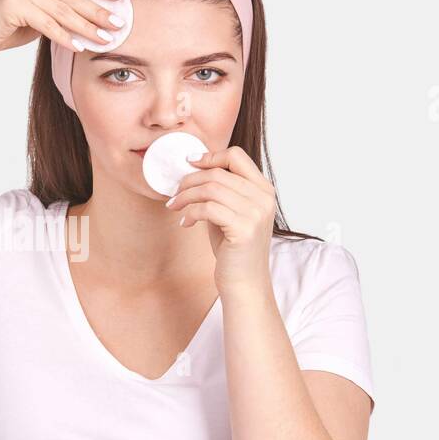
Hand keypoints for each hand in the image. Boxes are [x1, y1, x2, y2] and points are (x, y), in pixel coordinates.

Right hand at [0, 0, 125, 62]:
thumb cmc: (3, 28)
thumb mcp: (35, 13)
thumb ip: (56, 7)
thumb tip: (91, 14)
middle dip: (98, 10)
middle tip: (119, 23)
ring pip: (61, 10)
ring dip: (86, 27)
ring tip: (105, 39)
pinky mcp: (12, 4)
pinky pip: (46, 24)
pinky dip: (64, 37)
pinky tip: (79, 46)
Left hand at [169, 145, 276, 295]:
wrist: (244, 283)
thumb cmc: (234, 249)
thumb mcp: (230, 212)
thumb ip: (221, 191)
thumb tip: (193, 170)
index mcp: (264, 190)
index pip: (237, 156)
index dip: (210, 157)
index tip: (189, 163)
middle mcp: (264, 198)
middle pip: (217, 173)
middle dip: (189, 181)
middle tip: (174, 194)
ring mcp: (256, 213)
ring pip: (210, 189)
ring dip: (185, 197)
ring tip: (174, 207)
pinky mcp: (244, 228)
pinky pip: (207, 209)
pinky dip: (190, 213)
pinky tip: (185, 224)